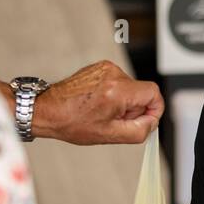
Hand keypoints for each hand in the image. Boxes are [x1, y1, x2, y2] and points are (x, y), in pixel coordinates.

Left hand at [42, 60, 163, 144]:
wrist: (49, 110)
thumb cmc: (72, 122)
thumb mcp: (110, 135)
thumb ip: (139, 131)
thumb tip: (151, 123)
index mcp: (117, 91)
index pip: (153, 93)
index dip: (154, 110)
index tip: (144, 120)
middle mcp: (112, 75)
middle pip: (141, 92)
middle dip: (134, 109)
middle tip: (115, 120)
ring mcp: (105, 68)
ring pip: (130, 88)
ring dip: (123, 102)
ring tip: (103, 112)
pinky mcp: (100, 67)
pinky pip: (119, 82)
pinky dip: (114, 94)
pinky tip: (99, 104)